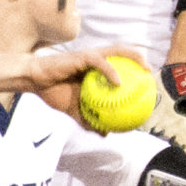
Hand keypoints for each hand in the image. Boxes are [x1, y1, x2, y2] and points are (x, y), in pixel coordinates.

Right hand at [29, 45, 146, 129]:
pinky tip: (119, 83)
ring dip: (132, 57)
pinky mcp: (81, 56)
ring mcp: (88, 55)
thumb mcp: (74, 110)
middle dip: (138, 58)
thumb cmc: (53, 92)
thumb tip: (104, 133)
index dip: (133, 68)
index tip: (146, 80)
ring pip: (115, 51)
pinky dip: (110, 72)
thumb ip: (89, 119)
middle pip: (122, 52)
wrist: (35, 82)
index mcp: (94, 68)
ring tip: (144, 69)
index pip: (118, 63)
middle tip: (150, 72)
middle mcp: (94, 58)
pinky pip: (100, 62)